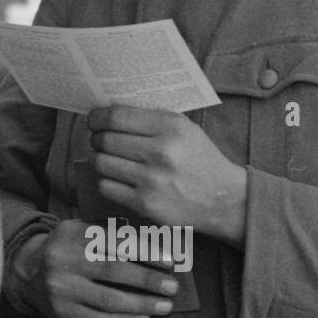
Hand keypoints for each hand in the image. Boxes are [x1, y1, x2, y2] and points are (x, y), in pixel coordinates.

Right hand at [7, 218, 177, 317]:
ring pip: (108, 299)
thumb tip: (158, 249)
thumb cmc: (67, 249)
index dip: (146, 252)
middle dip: (148, 280)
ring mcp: (62, 288)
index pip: (116, 243)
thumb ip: (112, 238)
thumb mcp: (83, 232)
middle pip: (114, 271)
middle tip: (172, 287)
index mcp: (73, 234)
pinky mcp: (62, 311)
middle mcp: (64, 260)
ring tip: (165, 306)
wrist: (27, 271)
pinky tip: (142, 317)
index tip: (171, 262)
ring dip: (142, 304)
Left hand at [86, 105, 247, 245]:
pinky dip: (107, 181)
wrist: (224, 199)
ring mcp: (151, 180)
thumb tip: (107, 113)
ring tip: (109, 159)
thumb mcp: (184, 128)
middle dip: (97, 139)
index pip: (116, 117)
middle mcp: (160, 152)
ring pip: (101, 163)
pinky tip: (118, 178)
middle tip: (100, 140)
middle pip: (105, 140)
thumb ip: (150, 119)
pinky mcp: (145, 203)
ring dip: (100, 159)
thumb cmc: (199, 160)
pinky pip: (106, 186)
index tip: (93, 120)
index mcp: (170, 127)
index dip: (97, 117)